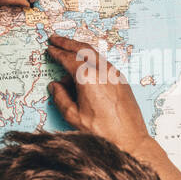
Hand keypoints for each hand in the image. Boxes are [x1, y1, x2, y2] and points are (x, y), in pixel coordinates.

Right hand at [45, 34, 151, 156]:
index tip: (50, 48)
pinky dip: (91, 61)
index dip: (57, 53)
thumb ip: (61, 98)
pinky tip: (85, 69)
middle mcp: (103, 71)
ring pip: (95, 55)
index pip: (68, 59)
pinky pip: (104, 64)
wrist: (131, 141)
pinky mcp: (122, 81)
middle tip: (55, 38)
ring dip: (80, 50)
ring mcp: (115, 74)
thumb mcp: (74, 117)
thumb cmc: (103, 133)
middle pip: (83, 49)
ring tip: (68, 52)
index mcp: (88, 78)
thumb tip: (55, 86)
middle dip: (67, 42)